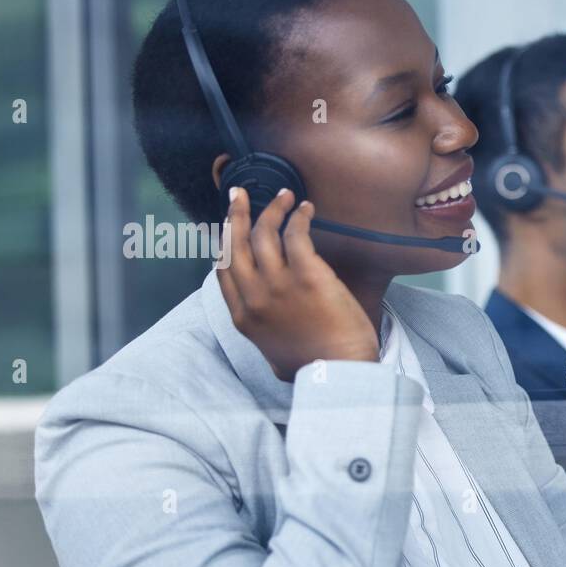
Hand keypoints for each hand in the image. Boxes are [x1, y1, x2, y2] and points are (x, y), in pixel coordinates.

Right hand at [216, 187, 379, 381]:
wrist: (341, 372)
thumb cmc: (316, 369)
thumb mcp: (276, 359)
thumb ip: (267, 341)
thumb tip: (272, 337)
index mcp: (244, 317)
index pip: (224, 271)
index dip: (224, 244)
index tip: (227, 227)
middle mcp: (254, 296)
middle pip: (236, 244)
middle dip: (235, 214)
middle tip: (239, 194)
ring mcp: (278, 285)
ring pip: (264, 233)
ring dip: (271, 209)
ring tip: (284, 195)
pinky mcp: (307, 275)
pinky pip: (296, 234)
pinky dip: (298, 216)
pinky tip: (305, 208)